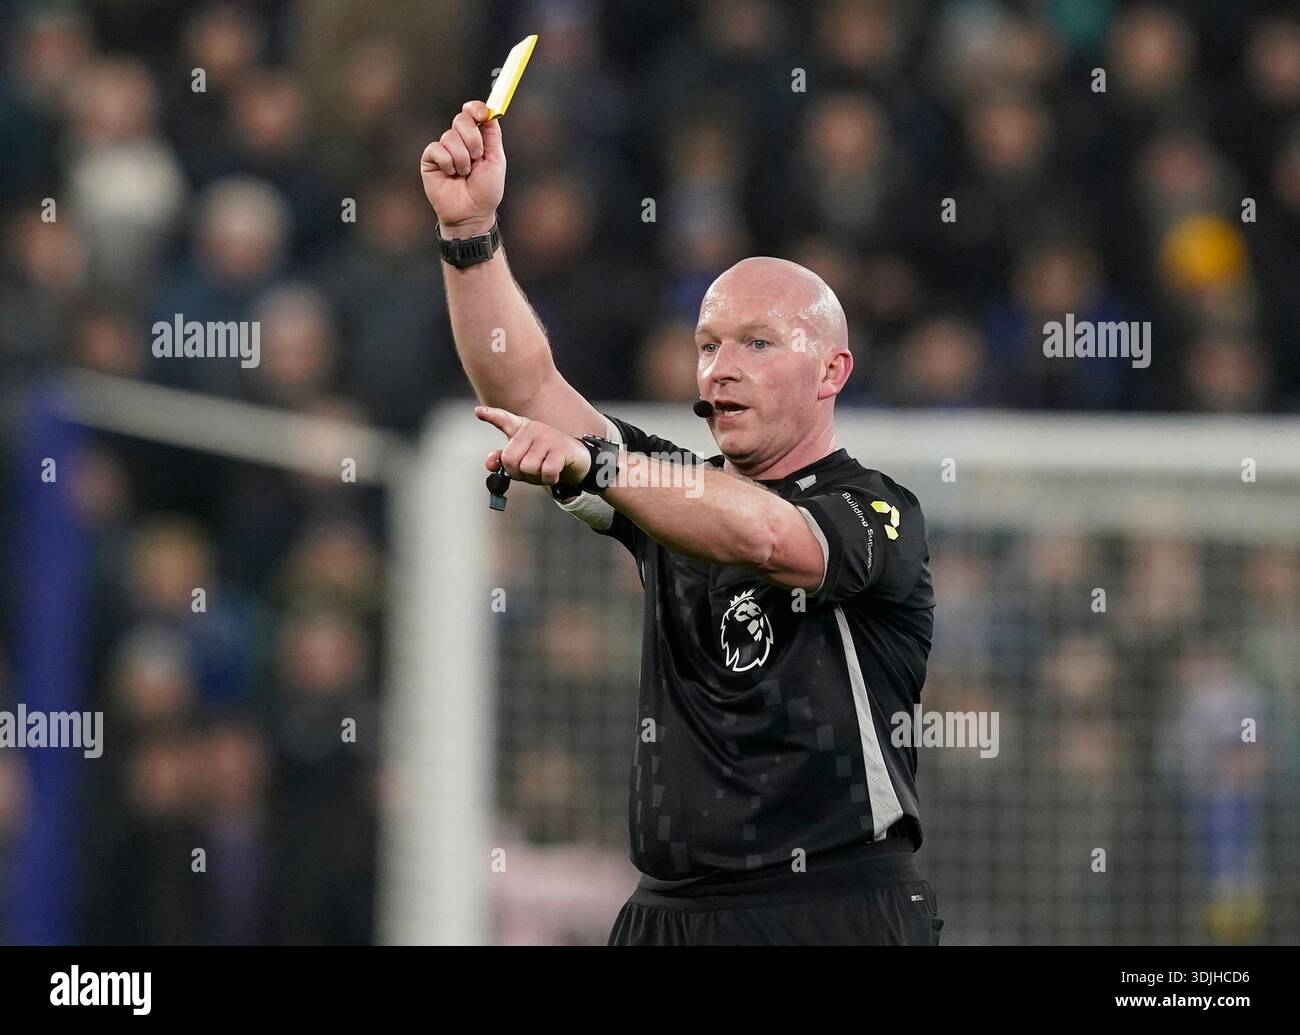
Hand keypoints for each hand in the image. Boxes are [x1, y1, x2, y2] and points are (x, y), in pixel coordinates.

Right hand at [420, 100, 504, 235]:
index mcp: (476, 138)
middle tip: (477, 157)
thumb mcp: (496, 160)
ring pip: (450, 137)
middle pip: (461, 119)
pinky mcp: (430, 159)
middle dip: (472, 139)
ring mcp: (444, 149)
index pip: (472, 112)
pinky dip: (448, 162)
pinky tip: (451, 174)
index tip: (481, 114)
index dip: (475, 109)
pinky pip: (437, 149)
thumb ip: (492, 135)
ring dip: (462, 157)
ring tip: (464, 173)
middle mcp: (459, 140)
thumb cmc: (486, 191)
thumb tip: (489, 111)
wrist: (472, 213)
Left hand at [476, 406, 590, 486]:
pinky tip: (554, 474)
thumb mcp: (522, 458)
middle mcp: (533, 430)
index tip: (479, 412)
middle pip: (510, 460)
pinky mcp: (561, 449)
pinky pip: (546, 472)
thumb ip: (503, 460)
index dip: (491, 415)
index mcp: (522, 429)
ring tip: (544, 472)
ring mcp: (547, 438)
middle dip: (518, 474)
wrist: (576, 460)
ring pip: (528, 468)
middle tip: (530, 472)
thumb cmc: (545, 458)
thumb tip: (489, 464)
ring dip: (536, 478)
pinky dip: (549, 479)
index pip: (504, 420)